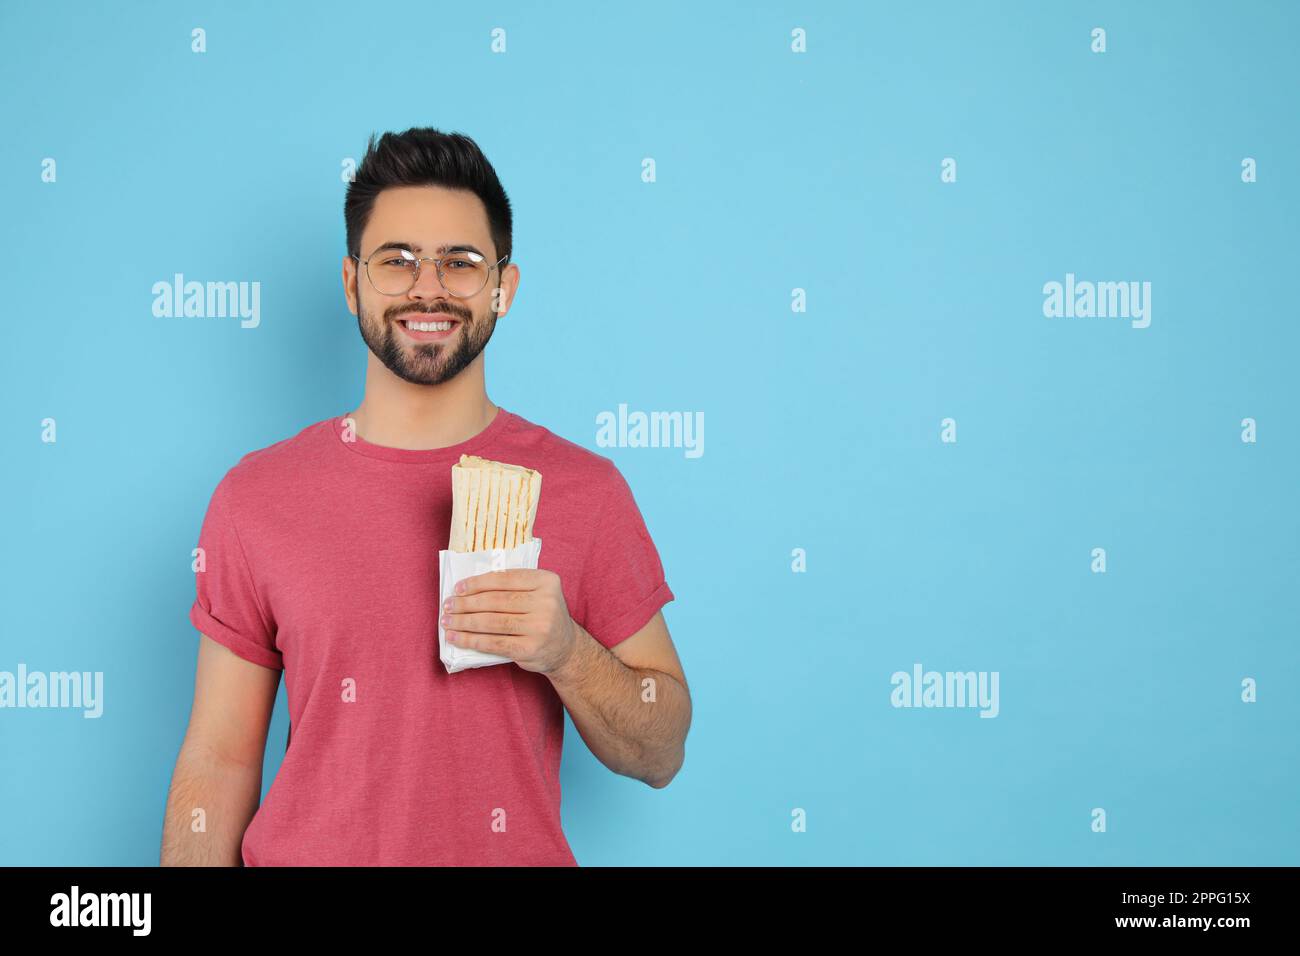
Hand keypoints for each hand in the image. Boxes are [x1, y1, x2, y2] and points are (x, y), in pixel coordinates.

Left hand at [440, 568, 578, 674]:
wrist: (566, 648)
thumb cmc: (543, 616)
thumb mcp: (538, 593)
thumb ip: (513, 587)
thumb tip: (469, 588)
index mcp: (546, 581)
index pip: (504, 578)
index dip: (477, 583)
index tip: (458, 588)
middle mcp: (546, 602)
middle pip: (495, 601)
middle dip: (466, 603)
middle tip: (448, 606)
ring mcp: (539, 627)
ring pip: (492, 622)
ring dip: (464, 622)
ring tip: (448, 622)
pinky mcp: (530, 649)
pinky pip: (494, 643)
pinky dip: (471, 640)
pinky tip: (457, 638)